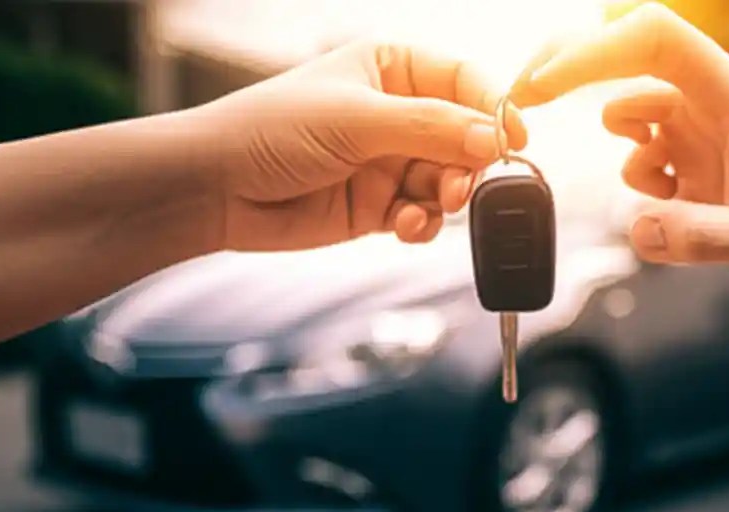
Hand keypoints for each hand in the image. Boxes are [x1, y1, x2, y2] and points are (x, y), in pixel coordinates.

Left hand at [196, 42, 526, 250]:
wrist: (215, 188)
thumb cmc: (270, 130)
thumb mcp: (356, 119)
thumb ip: (430, 128)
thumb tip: (493, 140)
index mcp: (392, 67)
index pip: (463, 80)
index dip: (492, 108)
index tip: (512, 139)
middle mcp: (397, 112)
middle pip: (464, 137)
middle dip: (468, 164)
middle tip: (461, 186)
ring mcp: (389, 160)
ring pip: (448, 181)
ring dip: (446, 198)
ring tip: (430, 208)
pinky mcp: (379, 205)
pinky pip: (423, 215)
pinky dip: (422, 224)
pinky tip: (403, 227)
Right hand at [510, 3, 728, 282]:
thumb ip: (701, 238)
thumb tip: (636, 229)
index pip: (651, 38)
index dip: (592, 49)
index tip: (545, 85)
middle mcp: (710, 96)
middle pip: (624, 49)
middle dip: (572, 69)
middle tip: (528, 99)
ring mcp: (699, 120)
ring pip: (627, 107)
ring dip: (624, 148)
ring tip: (665, 190)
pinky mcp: (692, 149)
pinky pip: (639, 150)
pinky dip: (639, 177)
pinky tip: (674, 203)